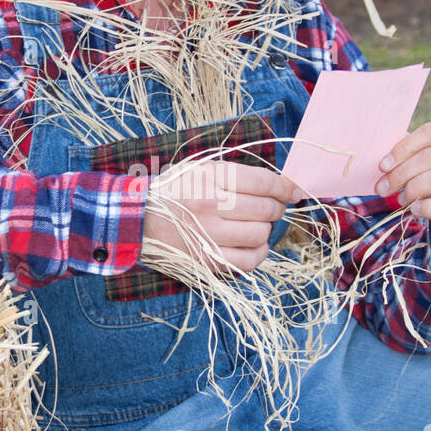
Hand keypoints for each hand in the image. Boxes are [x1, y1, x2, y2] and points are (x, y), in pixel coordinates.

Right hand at [141, 159, 298, 274]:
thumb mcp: (199, 169)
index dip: (285, 187)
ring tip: (258, 225)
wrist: (137, 221)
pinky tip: (255, 245)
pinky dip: (259, 253)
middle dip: (277, 208)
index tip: (293, 191)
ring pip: (260, 235)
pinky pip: (248, 261)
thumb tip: (277, 183)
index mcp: (210, 178)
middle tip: (273, 208)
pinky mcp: (207, 261)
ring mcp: (209, 236)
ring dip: (266, 230)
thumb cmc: (173, 192)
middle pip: (266, 209)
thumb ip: (235, 173)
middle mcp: (211, 206)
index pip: (263, 182)